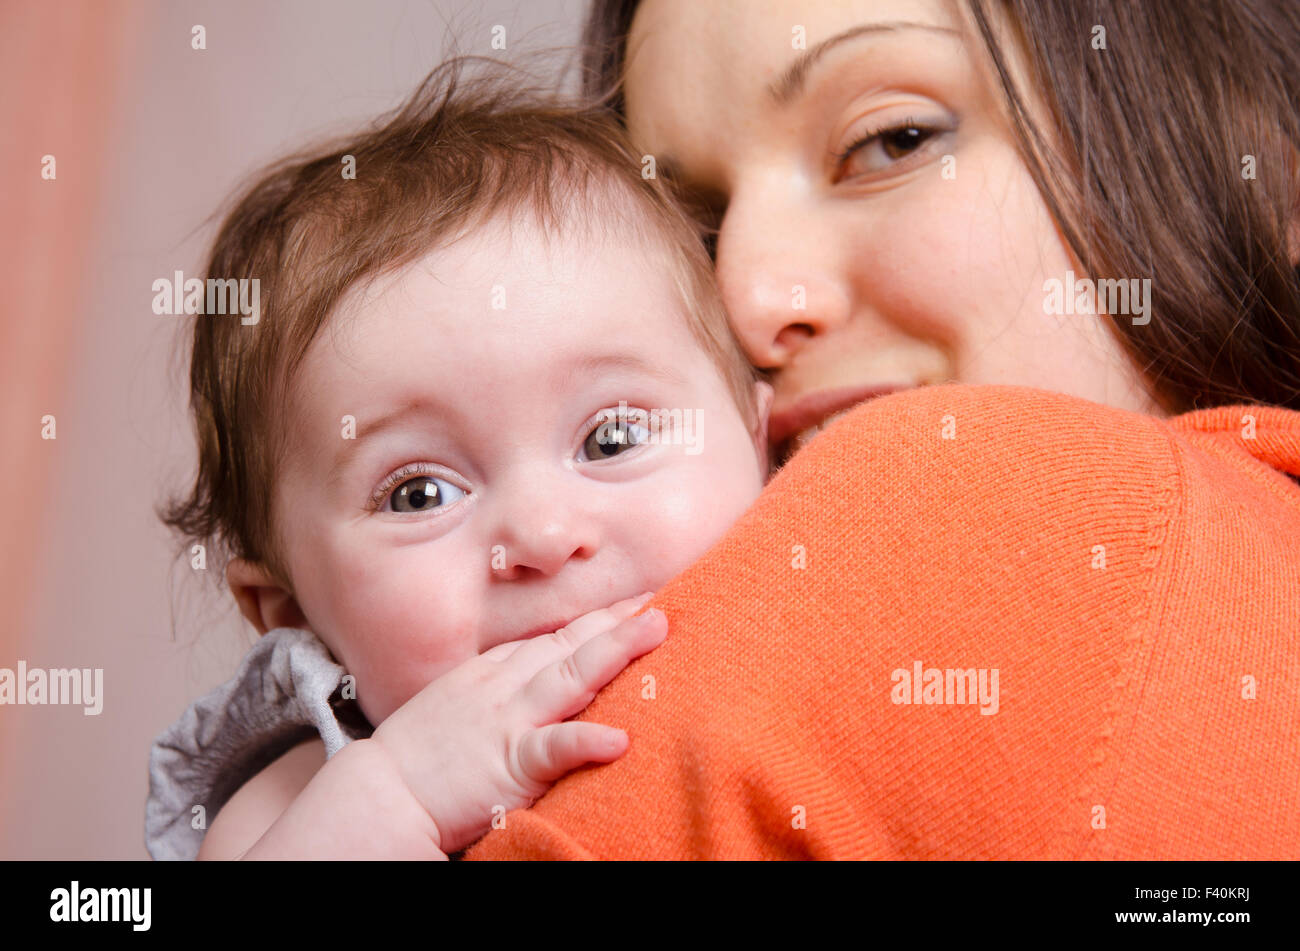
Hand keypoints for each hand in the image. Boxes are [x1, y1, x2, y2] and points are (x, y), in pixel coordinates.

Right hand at [369, 593, 666, 853]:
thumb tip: (529, 681)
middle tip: (656, 601)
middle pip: (568, 645)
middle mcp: (504, 688)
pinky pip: (553, 749)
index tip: (628, 603)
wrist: (378, 795)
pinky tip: (619, 739)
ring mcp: (508, 721)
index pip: (550, 639)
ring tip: (655, 629)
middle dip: (614, 620)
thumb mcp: (454, 706)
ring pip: (570, 676)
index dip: (592, 621)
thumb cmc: (414, 757)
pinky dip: (585, 740)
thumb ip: (493, 689)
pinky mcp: (509, 764)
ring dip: (615, 649)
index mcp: (490, 675)